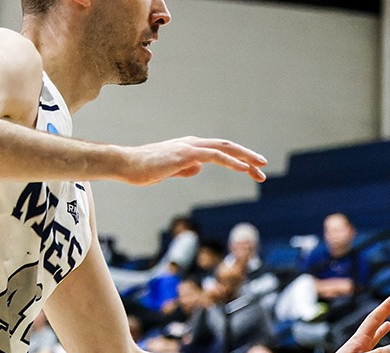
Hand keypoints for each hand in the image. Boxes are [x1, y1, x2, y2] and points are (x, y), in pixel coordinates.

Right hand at [116, 137, 267, 185]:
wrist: (125, 165)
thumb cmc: (143, 169)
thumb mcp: (168, 171)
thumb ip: (184, 168)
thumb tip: (197, 168)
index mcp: (190, 148)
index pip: (220, 152)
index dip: (238, 160)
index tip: (253, 171)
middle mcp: (192, 144)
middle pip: (227, 147)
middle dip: (248, 156)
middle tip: (264, 167)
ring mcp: (189, 147)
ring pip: (224, 148)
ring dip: (245, 158)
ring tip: (260, 168)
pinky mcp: (185, 154)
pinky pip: (214, 155)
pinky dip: (231, 161)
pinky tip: (244, 169)